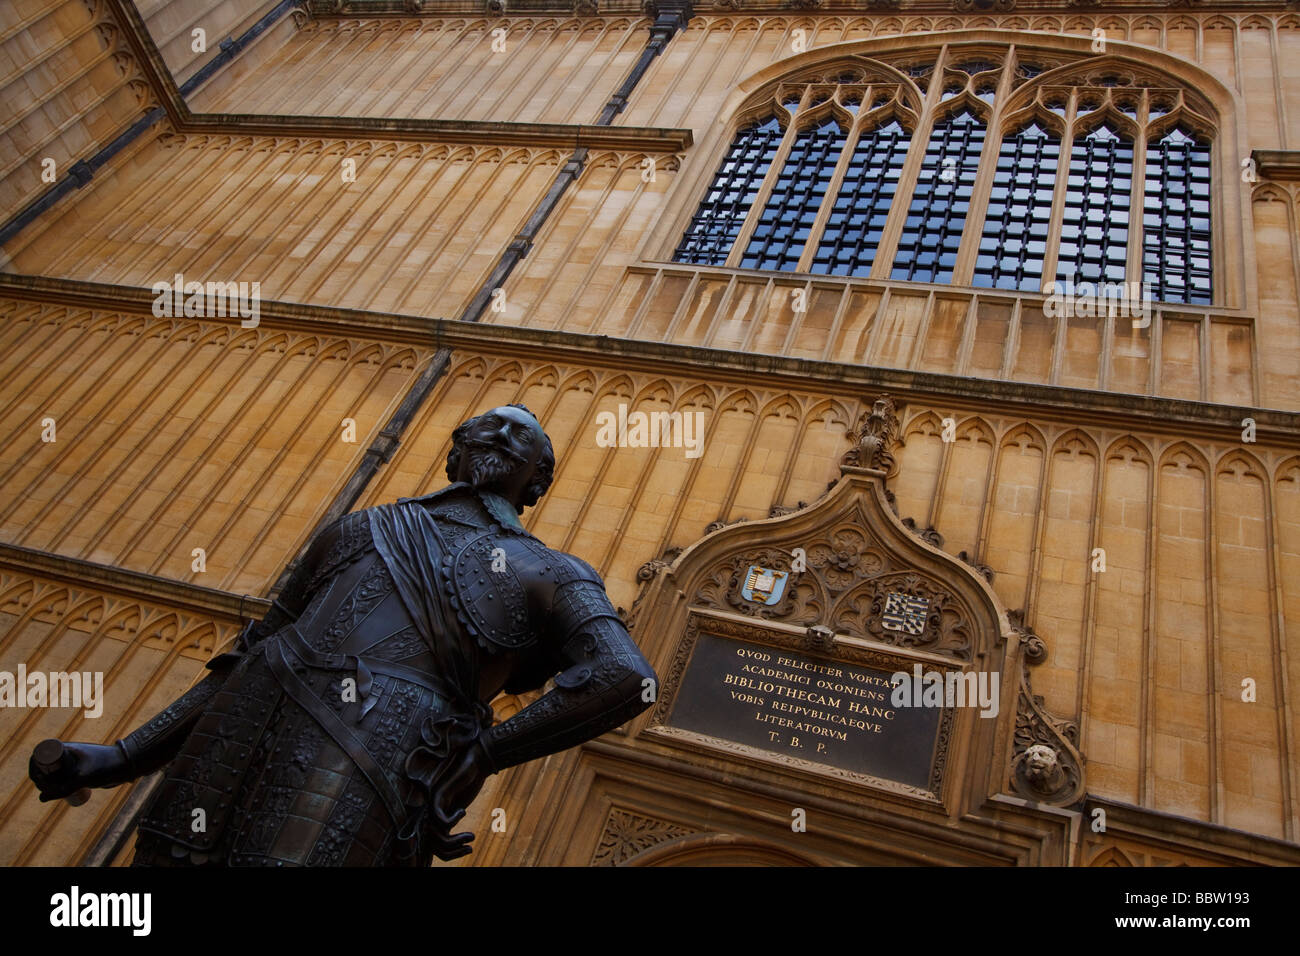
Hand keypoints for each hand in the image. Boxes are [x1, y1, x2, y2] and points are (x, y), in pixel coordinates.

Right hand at [29, 740, 129, 802]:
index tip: (38, 780)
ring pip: (54, 773)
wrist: (128, 765)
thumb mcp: (83, 778)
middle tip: (46, 791)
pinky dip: (57, 785)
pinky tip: (56, 795)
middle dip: (41, 778)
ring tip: (50, 794)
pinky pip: (62, 777)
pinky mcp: (79, 771)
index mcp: (66, 748)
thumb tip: (41, 798)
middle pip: (45, 766)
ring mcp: (74, 762)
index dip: (35, 768)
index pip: (41, 755)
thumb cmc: (106, 766)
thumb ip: (63, 788)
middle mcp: (68, 753)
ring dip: (48, 783)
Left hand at [424, 739, 490, 860]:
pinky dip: (453, 820)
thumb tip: (454, 847)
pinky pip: (441, 819)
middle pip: (433, 845)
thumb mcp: (458, 808)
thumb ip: (451, 822)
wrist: (473, 763)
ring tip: (471, 837)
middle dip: (452, 852)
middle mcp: (429, 814)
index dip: (448, 854)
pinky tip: (463, 811)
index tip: (468, 850)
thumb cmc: (468, 784)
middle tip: (470, 848)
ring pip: (436, 835)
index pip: (434, 847)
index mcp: (434, 819)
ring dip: (455, 841)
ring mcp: (432, 804)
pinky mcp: (438, 795)